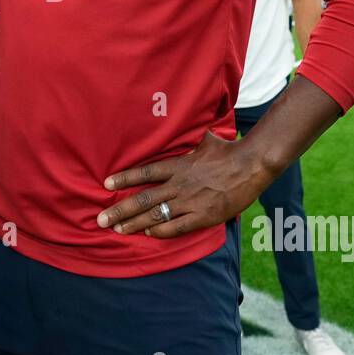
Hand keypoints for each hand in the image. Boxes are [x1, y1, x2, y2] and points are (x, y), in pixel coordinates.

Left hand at [98, 130, 266, 237]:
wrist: (252, 166)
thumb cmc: (228, 151)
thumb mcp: (203, 139)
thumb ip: (188, 137)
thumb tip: (182, 121)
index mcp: (178, 166)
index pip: (145, 172)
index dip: (125, 178)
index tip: (106, 184)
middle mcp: (180, 184)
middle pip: (144, 199)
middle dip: (119, 210)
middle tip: (101, 219)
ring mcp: (191, 202)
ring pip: (156, 215)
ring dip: (134, 224)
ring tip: (117, 230)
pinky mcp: (203, 216)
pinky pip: (177, 227)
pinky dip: (161, 231)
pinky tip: (149, 233)